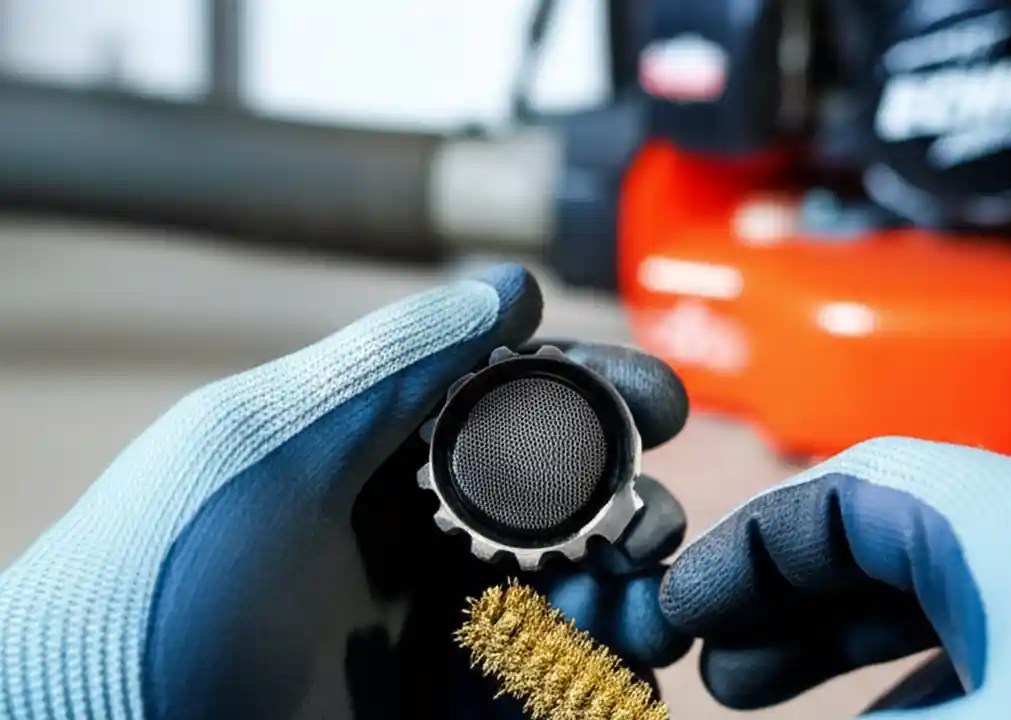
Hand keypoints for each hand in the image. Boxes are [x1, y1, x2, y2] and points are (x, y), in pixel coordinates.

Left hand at [0, 265, 690, 719]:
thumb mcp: (272, 442)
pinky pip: (532, 684)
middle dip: (622, 504)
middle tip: (651, 525)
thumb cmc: (160, 577)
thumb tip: (512, 286)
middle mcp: (397, 530)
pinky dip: (585, 669)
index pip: (503, 399)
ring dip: (619, 590)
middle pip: (550, 503)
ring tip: (643, 602)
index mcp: (362, 450)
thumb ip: (396, 360)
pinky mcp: (424, 703)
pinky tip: (610, 661)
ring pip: (557, 593)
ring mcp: (414, 623)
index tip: (660, 402)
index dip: (588, 393)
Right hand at [660, 437, 1010, 717]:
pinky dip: (909, 679)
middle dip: (783, 600)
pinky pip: (986, 643)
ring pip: (931, 594)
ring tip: (754, 695)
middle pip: (880, 537)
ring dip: (835, 644)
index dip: (748, 550)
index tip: (684, 612)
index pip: (844, 491)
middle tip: (709, 661)